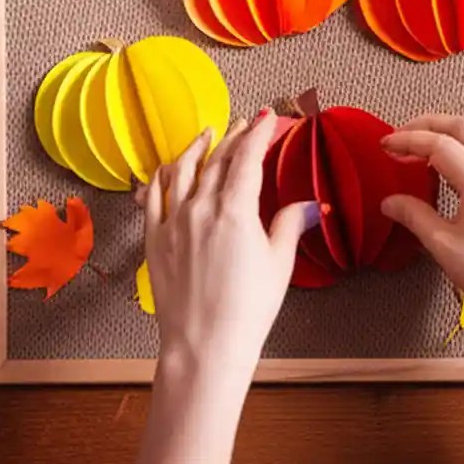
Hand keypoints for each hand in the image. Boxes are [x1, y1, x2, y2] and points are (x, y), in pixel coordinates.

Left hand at [142, 111, 319, 371]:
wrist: (204, 344)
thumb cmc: (247, 309)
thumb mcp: (279, 264)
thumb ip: (289, 224)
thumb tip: (308, 205)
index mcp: (236, 211)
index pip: (247, 158)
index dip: (258, 134)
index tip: (266, 119)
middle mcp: (201, 208)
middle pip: (218, 160)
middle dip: (233, 137)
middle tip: (244, 124)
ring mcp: (173, 222)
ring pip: (183, 171)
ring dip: (197, 148)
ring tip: (206, 135)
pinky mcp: (155, 239)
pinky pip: (154, 196)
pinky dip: (162, 176)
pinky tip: (168, 168)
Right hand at [380, 114, 463, 329]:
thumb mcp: (443, 246)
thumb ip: (414, 216)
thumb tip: (389, 202)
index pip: (439, 144)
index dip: (408, 140)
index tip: (384, 145)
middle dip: (429, 124)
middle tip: (401, 135)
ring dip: (448, 136)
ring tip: (420, 151)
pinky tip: (448, 171)